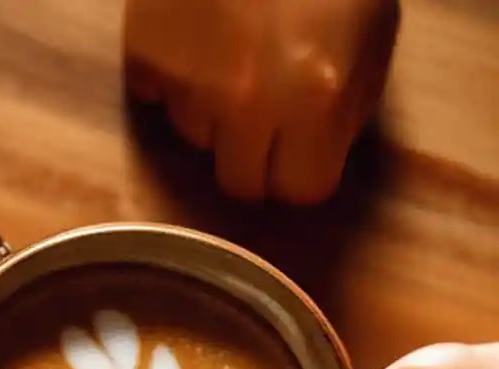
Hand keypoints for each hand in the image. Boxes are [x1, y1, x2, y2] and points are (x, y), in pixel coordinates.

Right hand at [123, 0, 400, 203]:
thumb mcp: (371, 33)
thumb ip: (346, 103)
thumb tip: (314, 148)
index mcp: (313, 99)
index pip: (299, 190)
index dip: (301, 171)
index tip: (299, 155)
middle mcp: (242, 104)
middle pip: (236, 182)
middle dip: (253, 158)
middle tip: (262, 122)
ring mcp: (185, 83)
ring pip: (194, 137)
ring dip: (213, 111)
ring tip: (230, 57)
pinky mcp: (142, 57)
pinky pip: (157, 96)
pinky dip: (173, 78)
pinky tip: (196, 39)